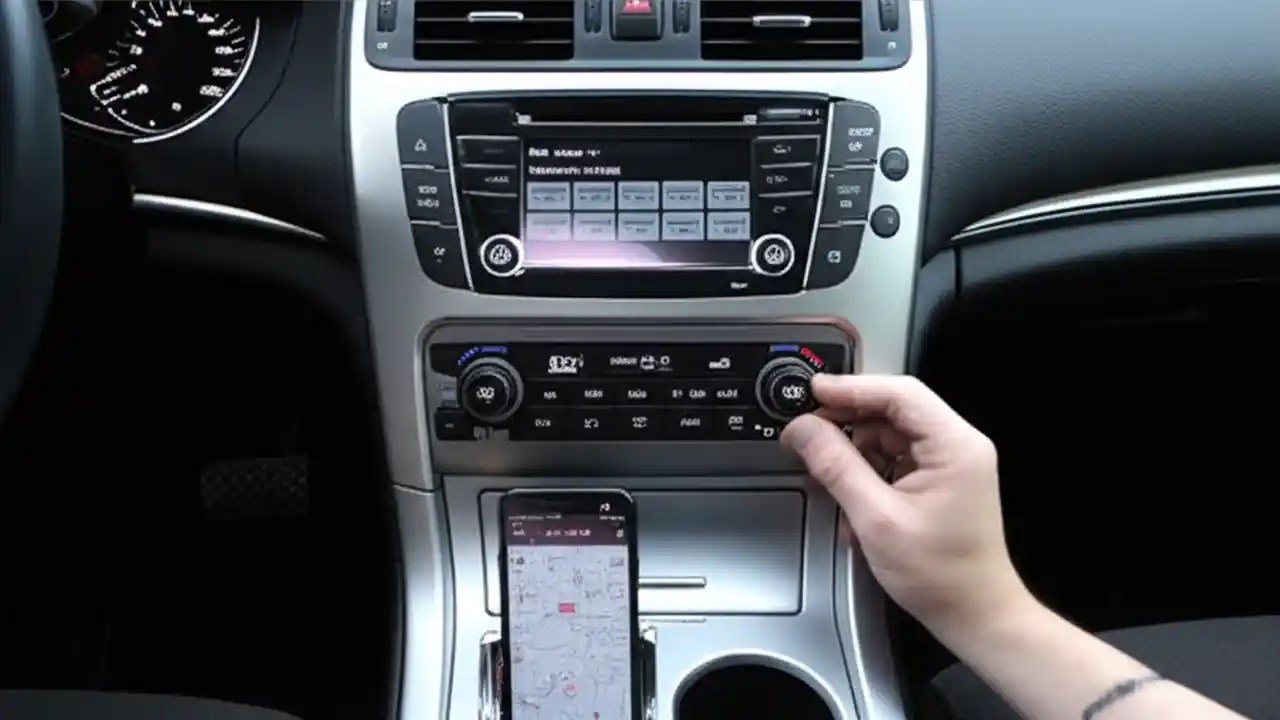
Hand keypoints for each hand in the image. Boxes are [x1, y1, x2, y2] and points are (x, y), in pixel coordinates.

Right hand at [781, 374, 1030, 635]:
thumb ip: (836, 466)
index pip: (899, 393)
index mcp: (955, 446)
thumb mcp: (877, 519)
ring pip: (887, 435)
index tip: (813, 392)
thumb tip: (804, 430)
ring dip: (852, 454)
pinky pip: (892, 459)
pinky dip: (865, 473)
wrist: (974, 615)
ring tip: (826, 479)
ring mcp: (948, 463)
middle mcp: (957, 446)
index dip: (851, 388)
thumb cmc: (942, 575)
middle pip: (891, 411)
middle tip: (805, 435)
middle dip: (845, 423)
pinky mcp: (937, 480)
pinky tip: (849, 500)